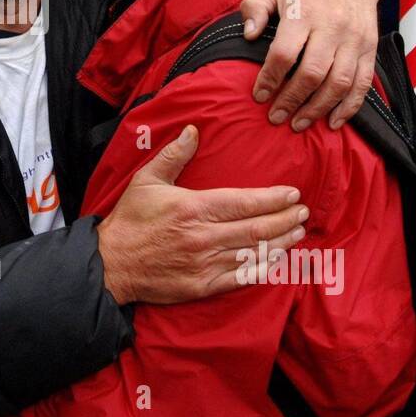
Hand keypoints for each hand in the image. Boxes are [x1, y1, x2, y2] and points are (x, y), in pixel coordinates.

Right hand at [96, 126, 308, 304]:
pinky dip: (263, 269)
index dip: (273, 198)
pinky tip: (277, 261)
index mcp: (193, 208)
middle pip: (257, 229)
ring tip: (298, 232)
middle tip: (303, 212)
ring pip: (254, 253)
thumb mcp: (146, 180)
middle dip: (285, 219)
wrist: (112, 264)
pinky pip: (241, 277)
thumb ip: (173, 155)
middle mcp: (204, 237)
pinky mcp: (203, 286)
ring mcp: (205, 264)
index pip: (245, 202)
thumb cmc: (129, 220)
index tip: (293, 193)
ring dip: (281, 243)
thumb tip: (193, 130)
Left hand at [239, 0, 385, 130]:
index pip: (285, 52)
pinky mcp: (370, 48)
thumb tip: (247, 35)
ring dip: (318, 108)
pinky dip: (349, 107)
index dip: (270, 78)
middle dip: (292, 100)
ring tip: (299, 124)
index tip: (259, 96)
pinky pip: (363, 83)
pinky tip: (333, 122)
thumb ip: (255, 8)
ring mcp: (354, 39)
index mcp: (305, 12)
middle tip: (276, 117)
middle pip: (312, 72)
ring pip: (339, 82)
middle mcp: (332, 27)